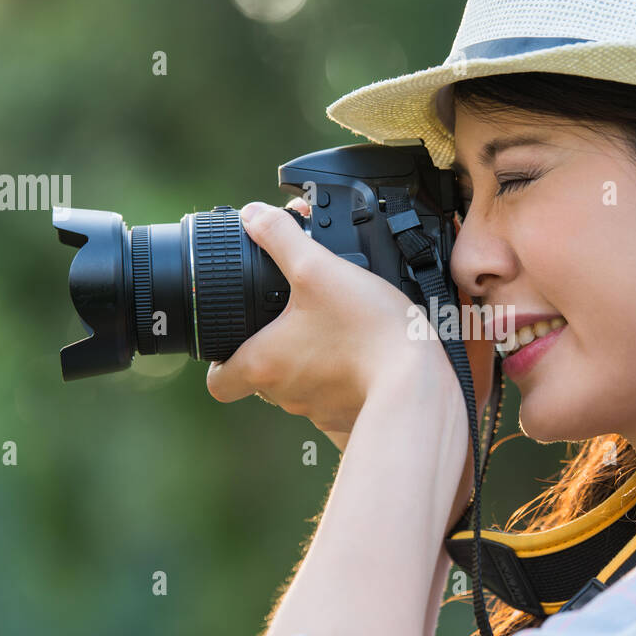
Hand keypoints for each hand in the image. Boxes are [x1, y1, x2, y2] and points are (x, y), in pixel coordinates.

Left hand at [204, 199, 492, 460]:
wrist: (417, 384)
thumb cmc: (366, 330)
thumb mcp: (319, 268)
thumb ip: (281, 237)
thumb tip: (253, 215)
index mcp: (264, 364)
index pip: (218, 382)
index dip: (220, 363)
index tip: (234, 343)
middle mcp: (286, 395)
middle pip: (263, 379)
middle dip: (274, 352)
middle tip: (296, 321)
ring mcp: (318, 412)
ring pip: (301, 389)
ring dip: (311, 365)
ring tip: (337, 333)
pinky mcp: (348, 420)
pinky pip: (336, 403)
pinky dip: (343, 384)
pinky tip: (363, 360)